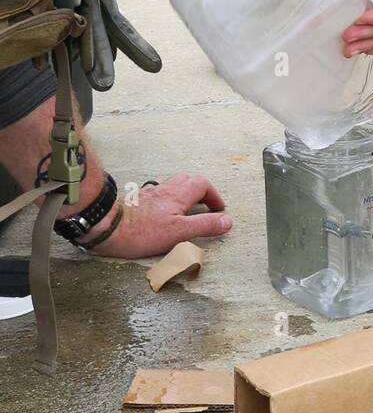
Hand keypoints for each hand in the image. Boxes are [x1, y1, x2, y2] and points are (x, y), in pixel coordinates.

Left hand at [80, 175, 229, 257]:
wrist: (106, 226)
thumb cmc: (142, 231)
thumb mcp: (180, 232)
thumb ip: (205, 225)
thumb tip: (227, 221)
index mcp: (179, 193)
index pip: (203, 185)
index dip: (214, 196)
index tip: (219, 209)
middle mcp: (165, 188)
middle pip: (189, 180)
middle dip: (202, 191)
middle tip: (207, 206)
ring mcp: (150, 192)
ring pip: (173, 184)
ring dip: (185, 192)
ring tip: (188, 206)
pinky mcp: (138, 199)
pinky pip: (158, 192)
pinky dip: (168, 197)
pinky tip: (163, 208)